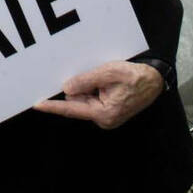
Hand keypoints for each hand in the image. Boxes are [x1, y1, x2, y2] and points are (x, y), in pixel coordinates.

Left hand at [33, 61, 163, 129]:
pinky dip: (92, 88)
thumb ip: (86, 81)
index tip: (36, 104)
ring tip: (102, 75)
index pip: (71, 109)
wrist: (155, 79)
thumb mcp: (109, 73)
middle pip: (77, 102)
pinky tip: (103, 79)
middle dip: (77, 88)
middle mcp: (103, 119)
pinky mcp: (109, 110)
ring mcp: (106, 116)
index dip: (53, 106)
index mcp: (103, 113)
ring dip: (86, 86)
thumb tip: (66, 90)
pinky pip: (92, 98)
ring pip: (84, 99)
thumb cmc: (135, 76)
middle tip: (92, 73)